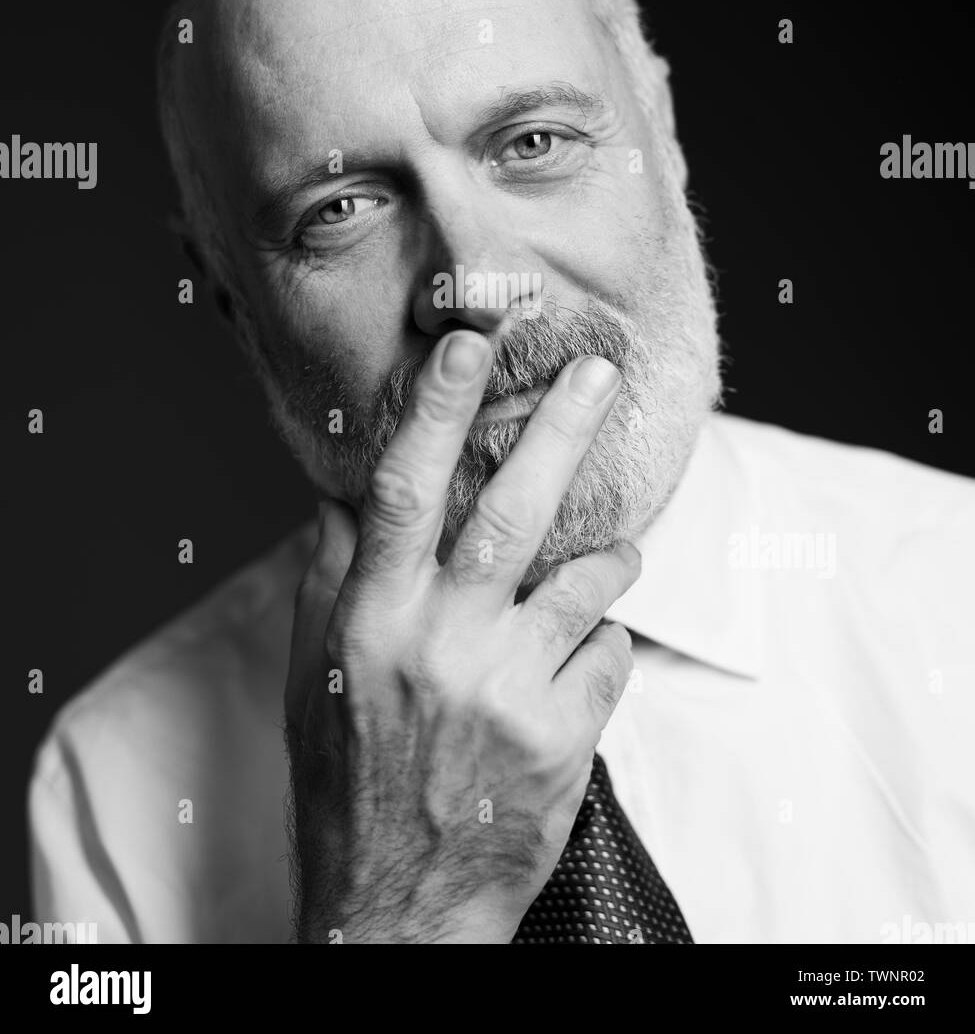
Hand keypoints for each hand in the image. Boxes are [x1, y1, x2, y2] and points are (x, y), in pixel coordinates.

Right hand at [284, 330, 639, 943]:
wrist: (397, 908)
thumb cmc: (349, 784)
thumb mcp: (314, 680)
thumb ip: (332, 579)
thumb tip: (344, 494)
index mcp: (370, 623)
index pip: (402, 492)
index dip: (437, 409)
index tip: (467, 343)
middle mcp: (439, 648)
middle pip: (512, 513)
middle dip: (560, 429)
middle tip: (599, 372)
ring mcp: (507, 693)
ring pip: (587, 581)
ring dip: (610, 558)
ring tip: (615, 553)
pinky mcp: (563, 738)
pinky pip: (610, 654)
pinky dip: (604, 644)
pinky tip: (578, 664)